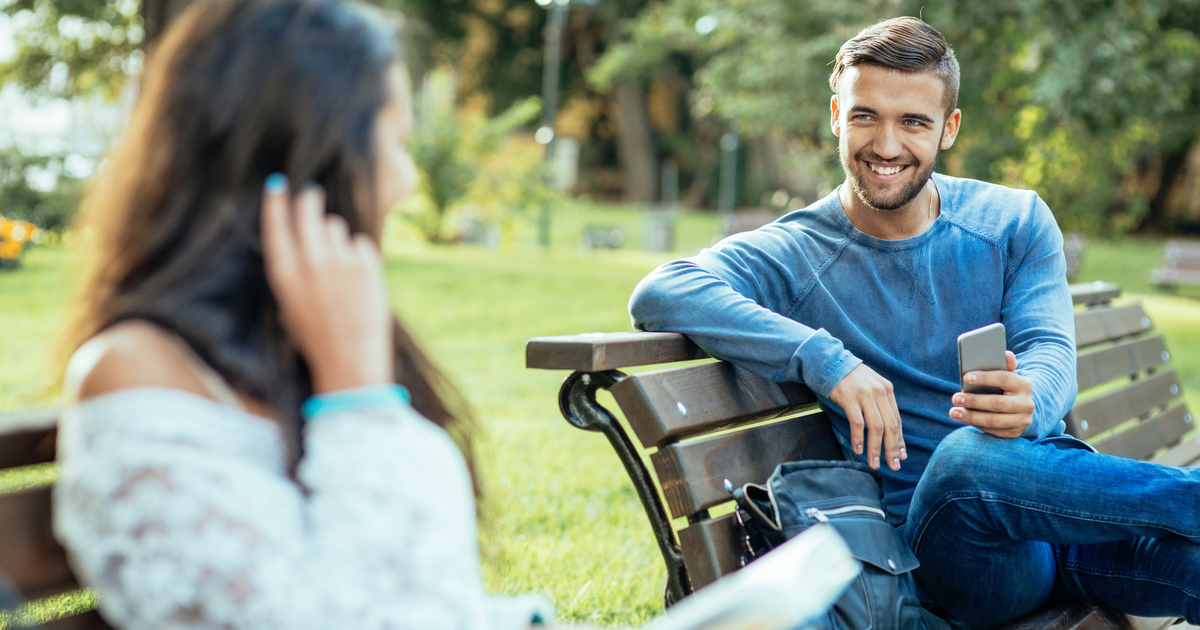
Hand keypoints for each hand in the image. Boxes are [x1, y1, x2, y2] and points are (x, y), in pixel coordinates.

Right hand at [261, 175, 393, 393]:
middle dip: (310, 200)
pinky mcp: (366, 265)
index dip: (276, 201)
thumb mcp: (290, 305)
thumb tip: (304, 238)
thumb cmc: (317, 337)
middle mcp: (310, 262)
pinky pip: (360, 243)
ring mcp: (340, 261)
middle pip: (308, 212)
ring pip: (336, 227)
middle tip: (313, 195)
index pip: (275, 224)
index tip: (278, 184)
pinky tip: (358, 278)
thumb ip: (295, 270)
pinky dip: (359, 254)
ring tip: (339, 267)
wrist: (349, 359)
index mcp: (284, 274)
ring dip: (336, 237)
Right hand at [828, 364, 905, 470]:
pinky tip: (858, 449)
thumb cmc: (850, 379)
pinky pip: (857, 422)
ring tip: (873, 463)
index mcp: (887, 390)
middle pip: (890, 426)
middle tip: (892, 465)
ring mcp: (865, 395)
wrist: (830, 363)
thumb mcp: (871, 387)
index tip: (900, 456)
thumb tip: (889, 430)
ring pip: (876, 427)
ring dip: (875, 448)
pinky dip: (858, 438)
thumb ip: (880, 404)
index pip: (896, 420)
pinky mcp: (850, 398)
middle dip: (892, 449)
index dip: (899, 440)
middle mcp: (879, 392)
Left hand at [950, 351, 1034, 437]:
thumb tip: (1005, 353)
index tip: (965, 377)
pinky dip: (976, 425)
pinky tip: (964, 418)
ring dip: (971, 417)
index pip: (1004, 379)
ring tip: (954, 412)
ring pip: (994, 421)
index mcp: (1024, 385)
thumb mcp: (1008, 375)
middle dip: (974, 401)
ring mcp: (1022, 420)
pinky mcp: (1015, 433)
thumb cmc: (1007, 387)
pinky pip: (992, 431)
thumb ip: (1004, 365)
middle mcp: (1026, 404)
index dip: (984, 378)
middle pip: (997, 403)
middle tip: (955, 398)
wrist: (1022, 407)